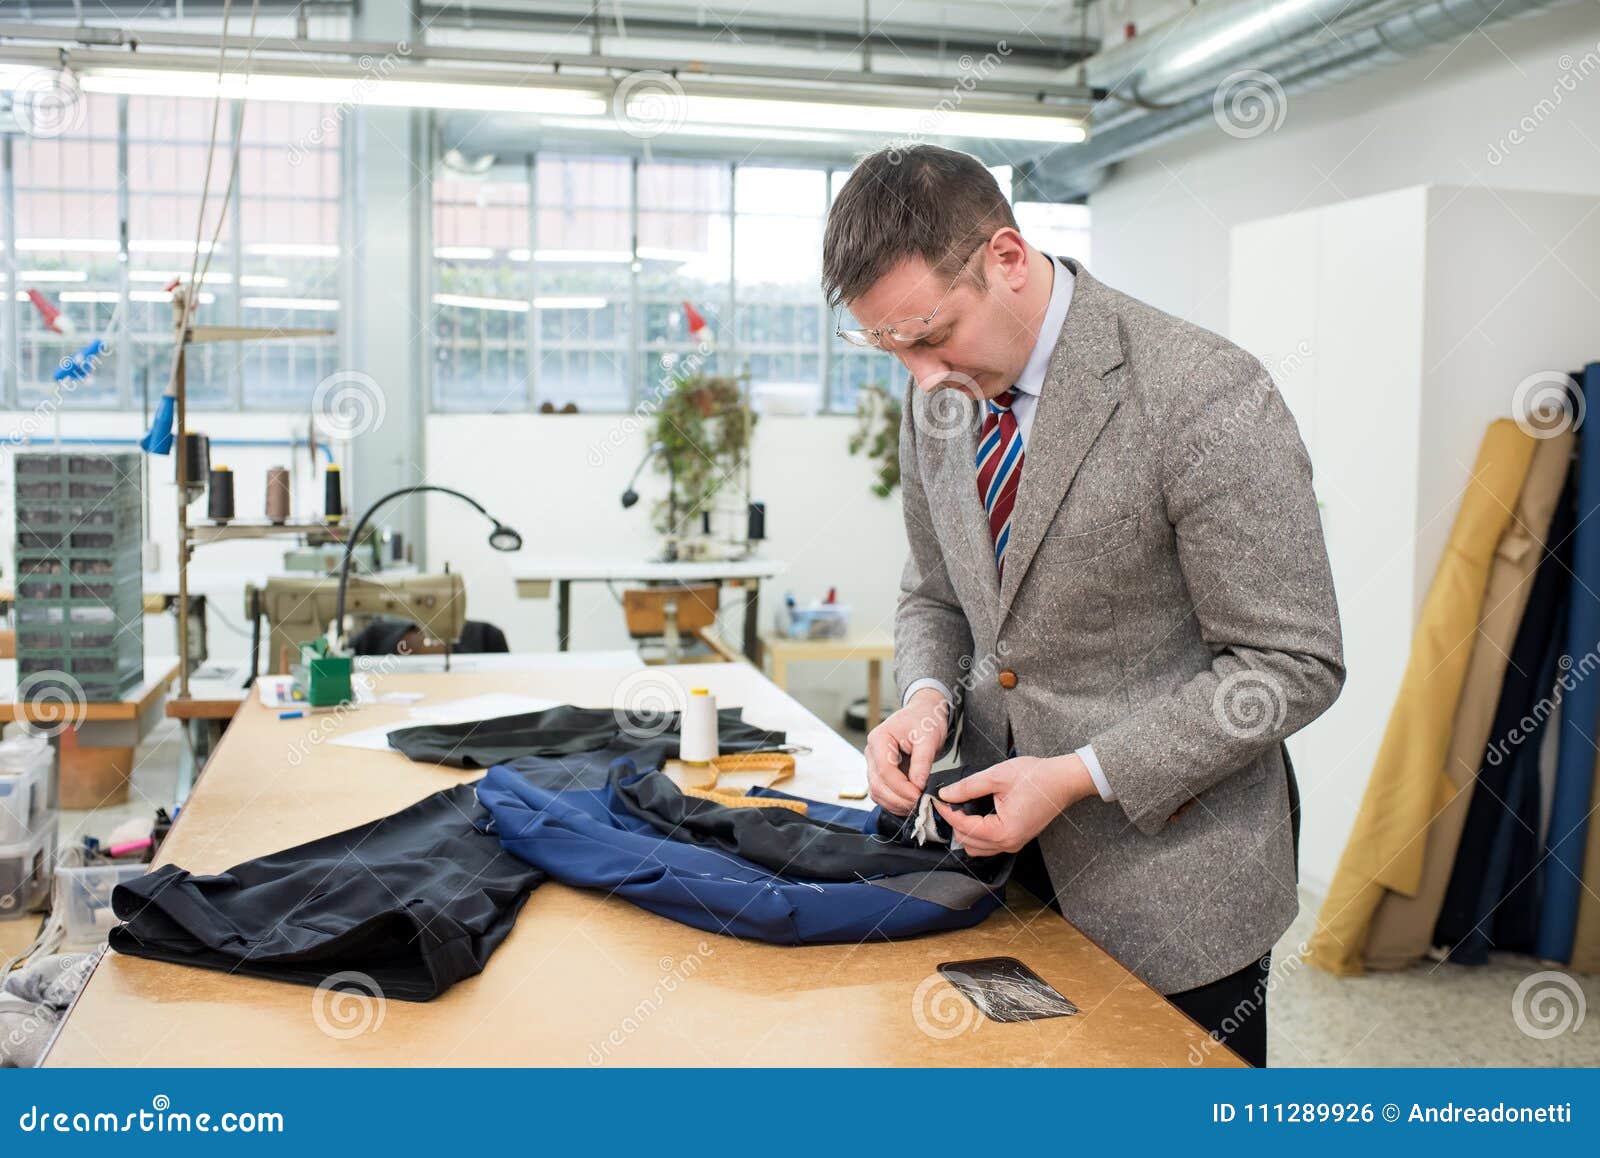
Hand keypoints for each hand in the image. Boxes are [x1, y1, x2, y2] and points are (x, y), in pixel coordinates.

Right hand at [864, 688, 949, 815]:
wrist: (923, 714)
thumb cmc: (924, 720)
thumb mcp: (928, 737)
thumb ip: (922, 762)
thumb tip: (918, 785)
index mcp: (879, 739)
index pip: (885, 770)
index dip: (901, 787)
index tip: (919, 795)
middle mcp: (871, 752)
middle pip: (877, 784)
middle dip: (898, 799)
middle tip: (919, 805)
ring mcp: (874, 763)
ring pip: (876, 792)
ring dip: (895, 803)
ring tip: (915, 806)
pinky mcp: (880, 772)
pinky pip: (882, 792)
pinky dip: (894, 802)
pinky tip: (909, 803)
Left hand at [933, 753, 1096, 855]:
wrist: (1063, 781)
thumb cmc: (1037, 778)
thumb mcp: (997, 777)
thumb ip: (968, 787)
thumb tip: (946, 794)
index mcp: (1004, 831)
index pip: (964, 826)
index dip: (947, 812)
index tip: (936, 799)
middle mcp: (1009, 843)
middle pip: (967, 842)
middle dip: (954, 822)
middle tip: (946, 802)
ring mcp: (1013, 843)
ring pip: (976, 847)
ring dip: (964, 830)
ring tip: (959, 808)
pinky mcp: (1016, 839)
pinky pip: (989, 844)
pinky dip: (977, 833)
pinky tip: (974, 815)